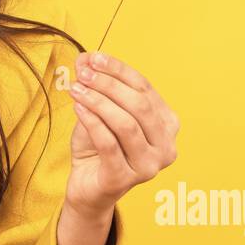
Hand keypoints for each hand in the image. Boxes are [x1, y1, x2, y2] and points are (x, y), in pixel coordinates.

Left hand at [64, 50, 179, 217]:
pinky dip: (92, 122)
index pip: (145, 88)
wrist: (87, 186)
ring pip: (126, 124)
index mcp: (168, 124)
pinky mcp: (125, 179)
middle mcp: (166, 147)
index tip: (94, 57)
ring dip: (98, 102)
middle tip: (83, 73)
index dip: (119, 70)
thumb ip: (95, 86)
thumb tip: (85, 58)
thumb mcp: (98, 110)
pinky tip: (77, 108)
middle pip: (139, 105)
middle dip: (108, 84)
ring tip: (76, 89)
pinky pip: (109, 144)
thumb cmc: (98, 146)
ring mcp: (149, 166)